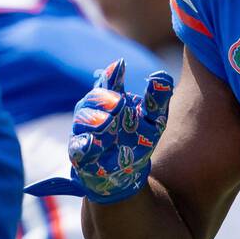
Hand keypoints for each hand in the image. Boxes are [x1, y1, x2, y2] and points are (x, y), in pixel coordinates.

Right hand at [24, 58, 174, 203]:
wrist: (128, 173)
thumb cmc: (140, 140)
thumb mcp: (154, 120)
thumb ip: (157, 99)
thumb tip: (162, 75)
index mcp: (113, 101)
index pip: (110, 83)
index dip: (113, 74)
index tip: (121, 64)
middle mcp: (96, 112)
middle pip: (94, 98)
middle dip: (104, 99)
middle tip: (119, 102)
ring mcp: (85, 131)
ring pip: (83, 120)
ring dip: (94, 119)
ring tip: (108, 122)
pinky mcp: (79, 153)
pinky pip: (77, 146)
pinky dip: (83, 144)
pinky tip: (91, 143)